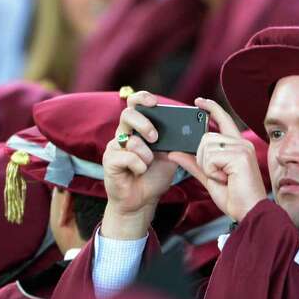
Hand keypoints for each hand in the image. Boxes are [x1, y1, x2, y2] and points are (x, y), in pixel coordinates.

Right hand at [101, 90, 179, 238]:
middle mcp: (124, 134)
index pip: (135, 104)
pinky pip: (126, 156)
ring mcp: (115, 146)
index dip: (142, 98)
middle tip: (155, 138)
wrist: (142, 201)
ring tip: (148, 164)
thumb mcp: (171, 157)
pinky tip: (138, 172)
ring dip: (145, 155)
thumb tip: (188, 129)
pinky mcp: (109, 160)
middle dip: (144, 124)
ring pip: (130, 139)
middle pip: (127, 114)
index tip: (154, 102)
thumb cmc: (154, 177)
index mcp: (138, 128)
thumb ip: (175, 142)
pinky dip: (138, 166)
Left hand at [167, 98, 266, 222]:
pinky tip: (226, 179)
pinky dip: (213, 172)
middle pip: (206, 138)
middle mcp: (242, 143)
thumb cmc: (234, 197)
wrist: (249, 212)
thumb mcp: (208, 178)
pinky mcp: (240, 156)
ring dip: (208, 167)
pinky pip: (211, 158)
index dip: (210, 108)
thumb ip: (193, 164)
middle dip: (203, 159)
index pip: (222, 119)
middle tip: (218, 175)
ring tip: (223, 178)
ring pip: (206, 147)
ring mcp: (242, 148)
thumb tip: (175, 153)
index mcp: (237, 146)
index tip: (198, 101)